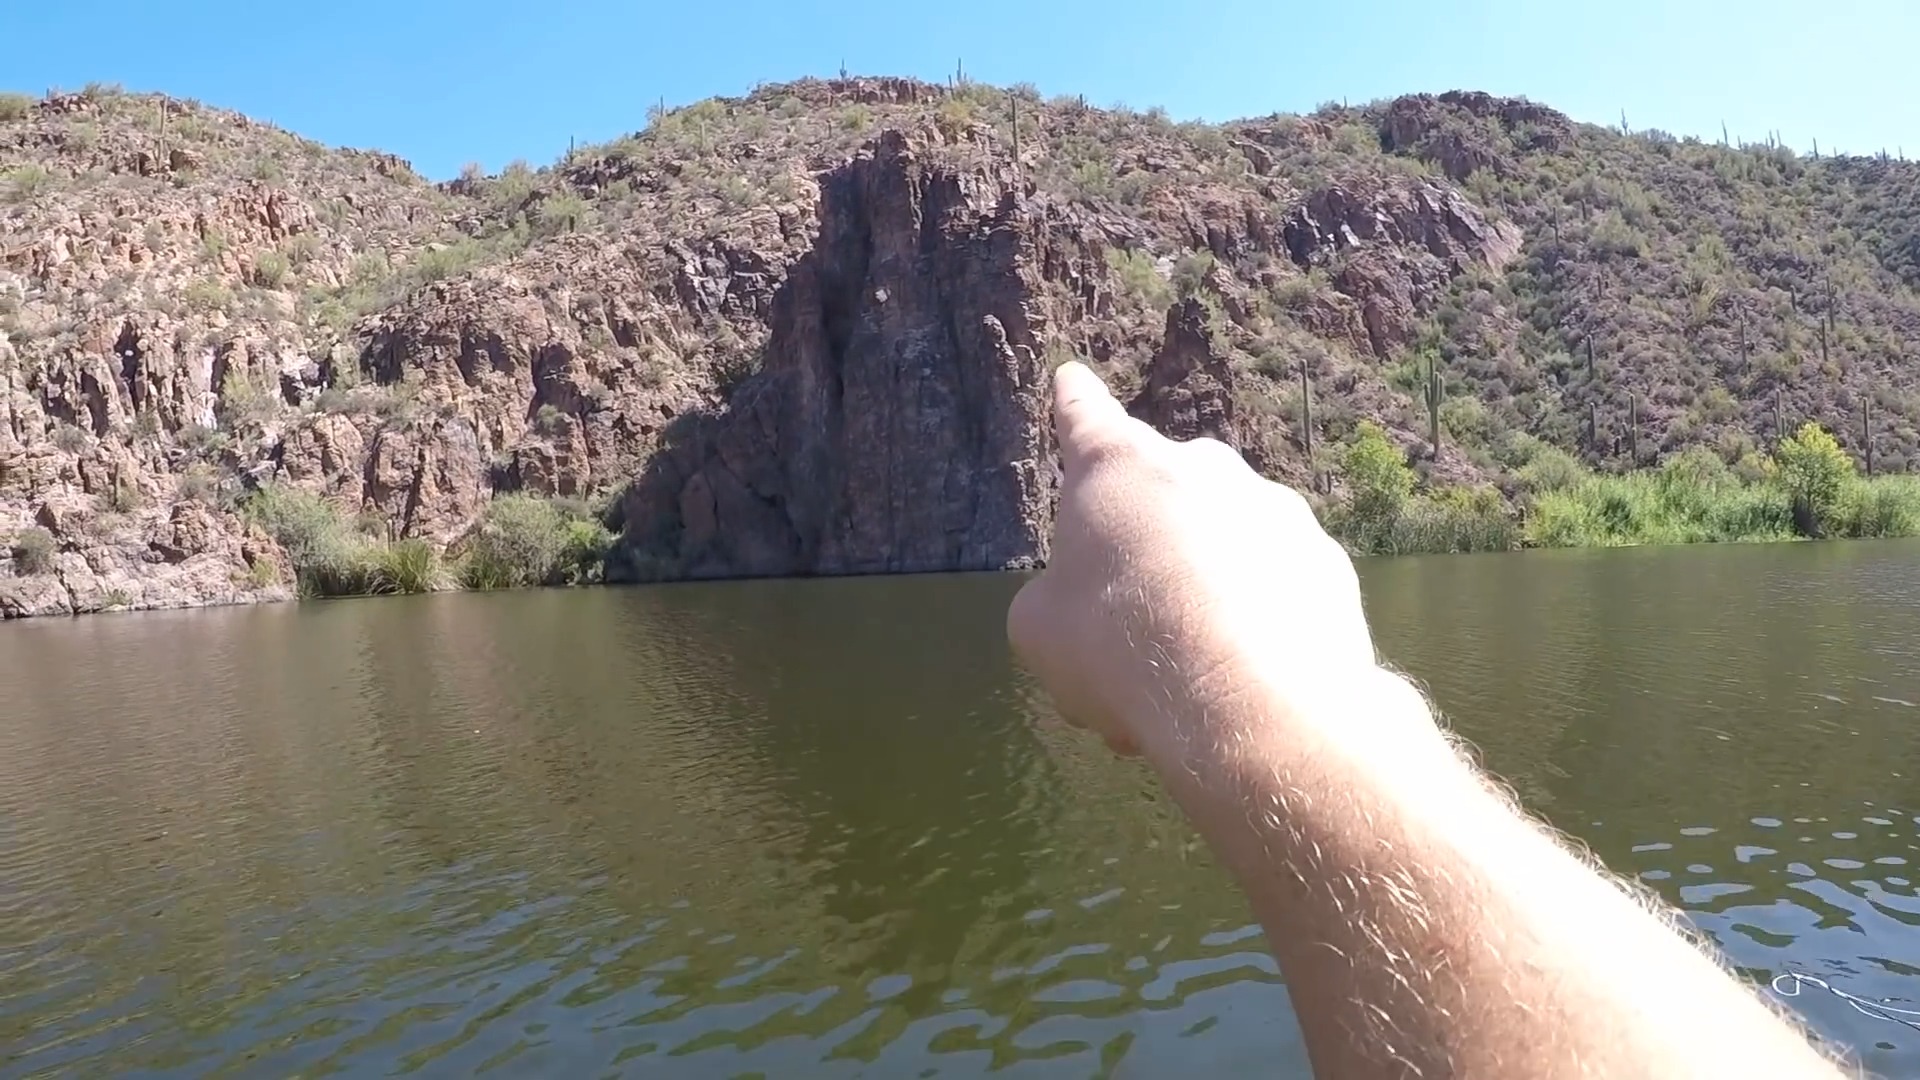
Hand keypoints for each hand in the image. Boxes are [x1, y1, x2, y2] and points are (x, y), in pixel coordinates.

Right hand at [1007, 362, 1381, 765]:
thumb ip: (1056, 596)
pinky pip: (1280, 583)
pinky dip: (1262, 617)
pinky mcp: (1327, 560)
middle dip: (1148, 544)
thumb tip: (1077, 604)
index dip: (1074, 403)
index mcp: (1119, 466)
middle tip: (1132, 620)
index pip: (1085, 419)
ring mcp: (1275, 507)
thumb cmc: (1119, 646)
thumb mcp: (1040, 629)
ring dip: (1207, 586)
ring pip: (1226, 544)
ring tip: (1193, 665)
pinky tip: (1247, 672)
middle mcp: (1204, 466)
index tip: (1073, 378)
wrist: (1244, 698)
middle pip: (1164, 495)